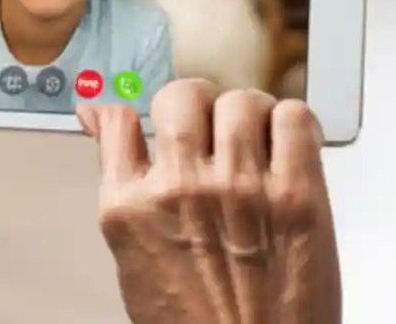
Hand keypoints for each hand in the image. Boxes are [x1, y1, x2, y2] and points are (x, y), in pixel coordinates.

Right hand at [78, 80, 339, 323]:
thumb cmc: (193, 323)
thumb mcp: (134, 255)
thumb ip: (121, 184)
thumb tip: (98, 121)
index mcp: (129, 206)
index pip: (117, 120)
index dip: (136, 107)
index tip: (148, 112)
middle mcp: (180, 188)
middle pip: (183, 95)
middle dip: (196, 106)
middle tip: (209, 128)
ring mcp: (239, 188)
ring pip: (240, 100)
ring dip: (248, 113)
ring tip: (254, 140)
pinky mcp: (297, 195)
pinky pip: (294, 118)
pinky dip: (291, 123)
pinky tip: (285, 149)